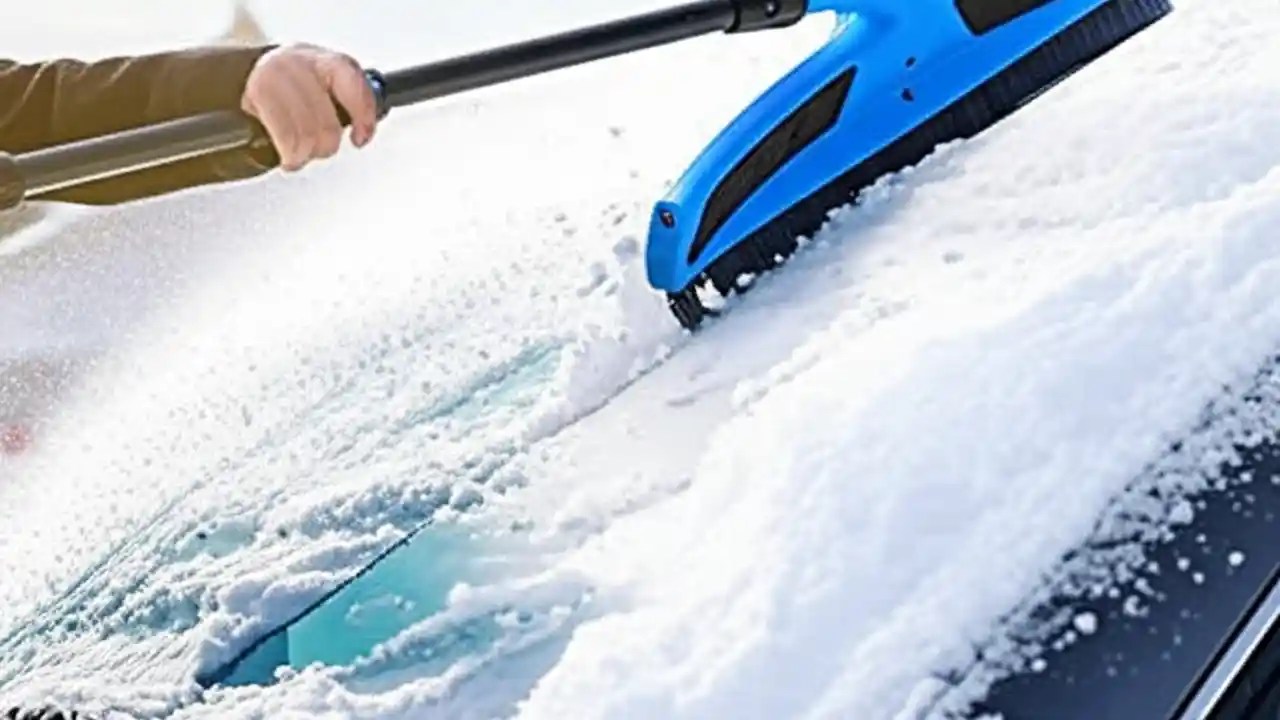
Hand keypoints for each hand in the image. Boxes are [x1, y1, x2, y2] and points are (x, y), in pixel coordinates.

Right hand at [240, 44, 378, 171]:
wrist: (252, 72)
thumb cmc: (298, 87)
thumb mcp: (327, 87)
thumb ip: (351, 105)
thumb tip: (363, 133)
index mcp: (328, 61)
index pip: (354, 87)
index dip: (363, 118)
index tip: (359, 139)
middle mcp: (302, 62)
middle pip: (327, 125)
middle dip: (326, 146)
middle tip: (319, 148)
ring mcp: (277, 75)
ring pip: (306, 135)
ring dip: (306, 153)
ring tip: (301, 153)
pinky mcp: (258, 91)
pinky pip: (284, 137)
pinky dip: (290, 156)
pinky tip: (290, 159)